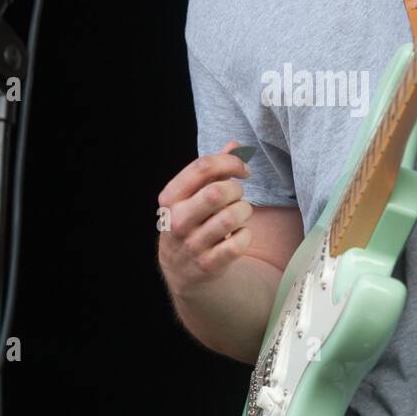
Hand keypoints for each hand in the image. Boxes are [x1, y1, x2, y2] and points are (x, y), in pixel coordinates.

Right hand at [156, 140, 253, 294]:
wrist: (182, 270)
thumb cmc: (193, 221)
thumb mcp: (193, 194)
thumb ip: (214, 169)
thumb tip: (236, 145)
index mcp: (171, 197)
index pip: (202, 166)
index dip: (230, 162)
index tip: (243, 170)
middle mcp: (177, 220)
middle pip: (217, 192)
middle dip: (236, 189)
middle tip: (237, 196)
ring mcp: (192, 244)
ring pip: (231, 217)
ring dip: (244, 211)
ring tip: (240, 214)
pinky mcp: (208, 265)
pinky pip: (239, 243)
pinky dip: (246, 236)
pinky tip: (239, 235)